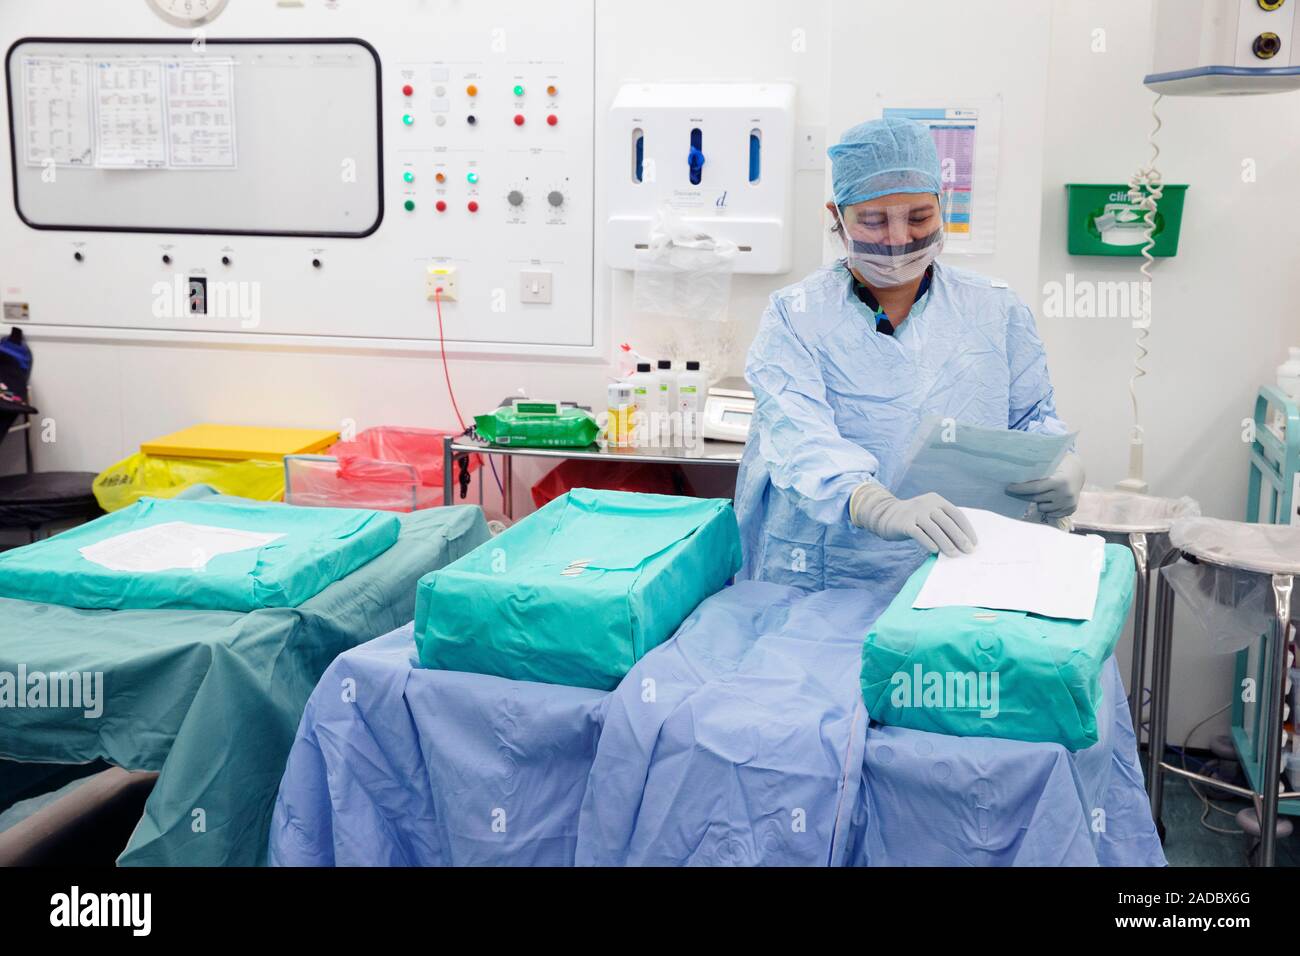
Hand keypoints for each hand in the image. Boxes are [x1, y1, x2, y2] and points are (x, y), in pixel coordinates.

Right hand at [850, 483, 977, 556]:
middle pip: (947, 522)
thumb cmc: (914, 519)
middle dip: (959, 538)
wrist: (885, 514)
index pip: (956, 514)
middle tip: (967, 551)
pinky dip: (928, 542)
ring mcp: (915, 512)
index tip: (973, 543)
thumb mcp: (929, 514)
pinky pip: (919, 534)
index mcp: (937, 500)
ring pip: (934, 529)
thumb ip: (943, 523)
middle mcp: (927, 504)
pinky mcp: (904, 523)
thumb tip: (961, 543)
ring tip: (953, 555)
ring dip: (946, 543)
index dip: (967, 529)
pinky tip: (935, 551)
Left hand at [1006, 452, 1084, 518]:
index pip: (1035, 488)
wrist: (1077, 473)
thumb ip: (1037, 471)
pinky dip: (1047, 507)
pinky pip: (1050, 513)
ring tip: (1041, 493)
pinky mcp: (1070, 510)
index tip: (1008, 488)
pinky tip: (1049, 499)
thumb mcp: (1051, 466)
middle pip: (1036, 498)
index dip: (1020, 489)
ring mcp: (1068, 503)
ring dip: (1037, 502)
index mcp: (1059, 481)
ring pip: (1042, 507)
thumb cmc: (1059, 467)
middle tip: (1011, 492)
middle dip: (1022, 496)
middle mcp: (1065, 494)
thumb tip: (1014, 471)